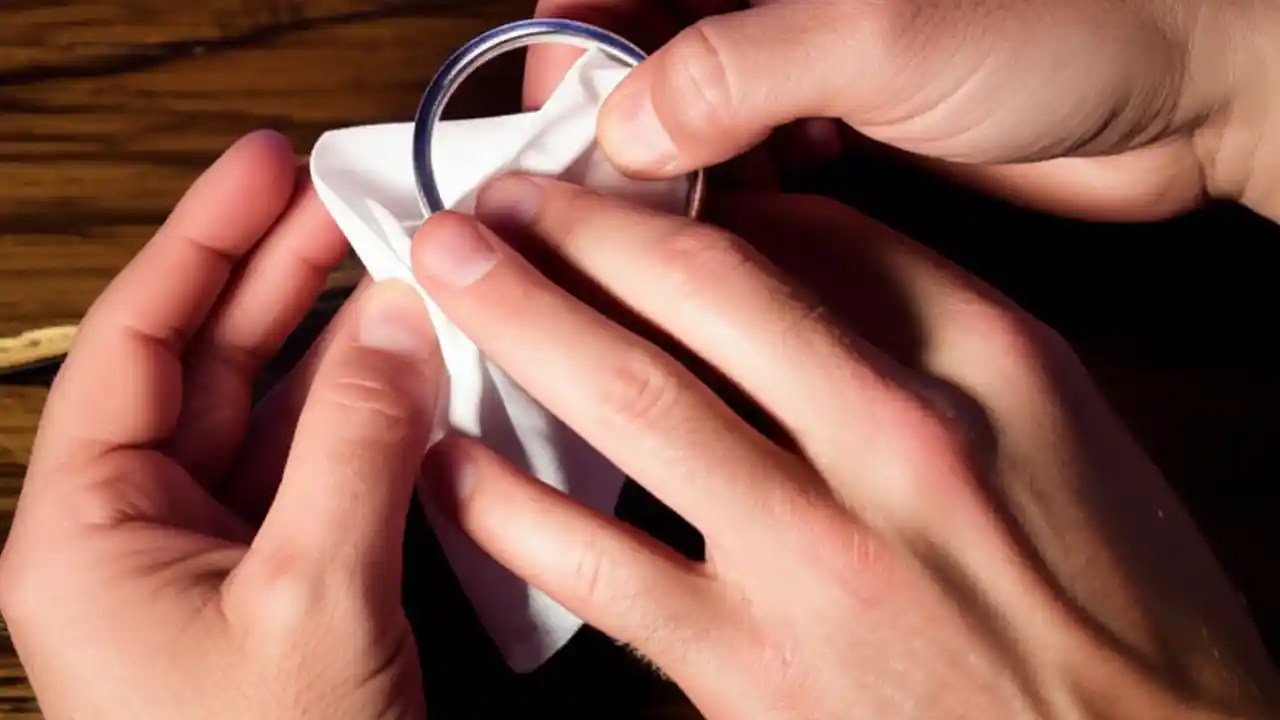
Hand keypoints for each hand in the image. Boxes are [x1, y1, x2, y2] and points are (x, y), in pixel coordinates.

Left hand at [0, 132, 438, 719]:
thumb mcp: (311, 598)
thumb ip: (355, 445)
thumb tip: (399, 319)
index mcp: (88, 532)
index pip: (135, 345)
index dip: (202, 243)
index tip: (266, 168)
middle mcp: (140, 535)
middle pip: (205, 365)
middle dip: (276, 277)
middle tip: (346, 197)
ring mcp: (215, 560)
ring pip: (272, 416)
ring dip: (336, 345)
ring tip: (397, 268)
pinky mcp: (281, 587)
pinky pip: (319, 473)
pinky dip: (369, 420)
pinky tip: (416, 372)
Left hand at [410, 173, 1279, 717]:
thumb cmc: (1120, 614)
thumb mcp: (1065, 436)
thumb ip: (933, 331)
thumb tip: (797, 254)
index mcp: (983, 371)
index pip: (810, 240)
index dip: (690, 205)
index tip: (622, 195)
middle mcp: (895, 447)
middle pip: (701, 291)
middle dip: (578, 228)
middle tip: (497, 200)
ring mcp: (813, 560)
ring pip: (632, 402)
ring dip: (520, 325)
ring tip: (449, 280)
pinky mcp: (749, 670)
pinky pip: (595, 567)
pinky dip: (505, 503)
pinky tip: (453, 464)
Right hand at [531, 0, 1279, 221]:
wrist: (1185, 86)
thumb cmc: (1071, 17)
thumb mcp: (883, 33)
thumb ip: (738, 69)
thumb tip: (626, 124)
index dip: (568, 50)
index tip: (549, 130)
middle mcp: (776, 1)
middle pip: (641, 55)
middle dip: (614, 130)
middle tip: (604, 204)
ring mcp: (807, 60)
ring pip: (691, 118)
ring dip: (674, 175)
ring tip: (676, 223)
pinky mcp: (842, 120)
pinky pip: (752, 161)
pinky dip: (736, 196)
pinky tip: (754, 218)